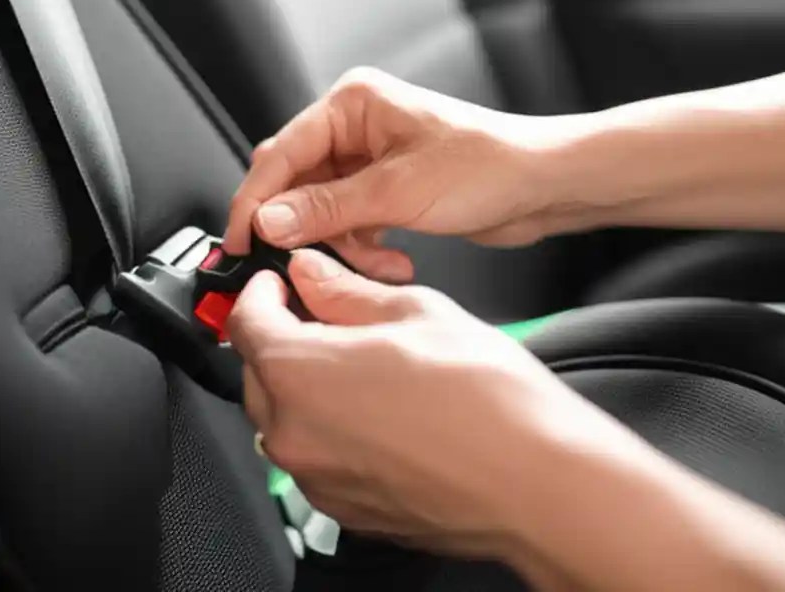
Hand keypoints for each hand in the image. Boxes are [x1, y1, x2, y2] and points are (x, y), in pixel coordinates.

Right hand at [223, 67, 584, 280]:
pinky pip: (350, 223)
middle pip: (297, 184)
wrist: (545, 186)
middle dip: (303, 229)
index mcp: (353, 104)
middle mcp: (357, 126)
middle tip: (298, 264)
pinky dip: (362, 247)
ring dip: (341, 244)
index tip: (241, 243)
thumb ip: (325, 209)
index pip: (280, 154)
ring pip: (322, 211)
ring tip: (373, 262)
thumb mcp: (397, 191)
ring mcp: (371, 159)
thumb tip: (268, 222)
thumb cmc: (490, 166)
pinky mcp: (387, 188)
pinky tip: (391, 259)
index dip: (255, 202)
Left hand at [227, 249, 646, 585]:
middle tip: (323, 315)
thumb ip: (346, 292)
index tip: (280, 282)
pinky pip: (314, 459)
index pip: (245, 322)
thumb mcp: (415, 312)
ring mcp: (317, 480)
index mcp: (301, 376)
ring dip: (303, 387)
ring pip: (283, 420)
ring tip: (361, 365)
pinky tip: (379, 412)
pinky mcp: (344, 510)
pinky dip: (328, 430)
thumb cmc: (490, 401)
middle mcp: (295, 435)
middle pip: (257, 373)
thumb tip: (311, 274)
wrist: (538, 483)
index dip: (260, 292)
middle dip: (281, 338)